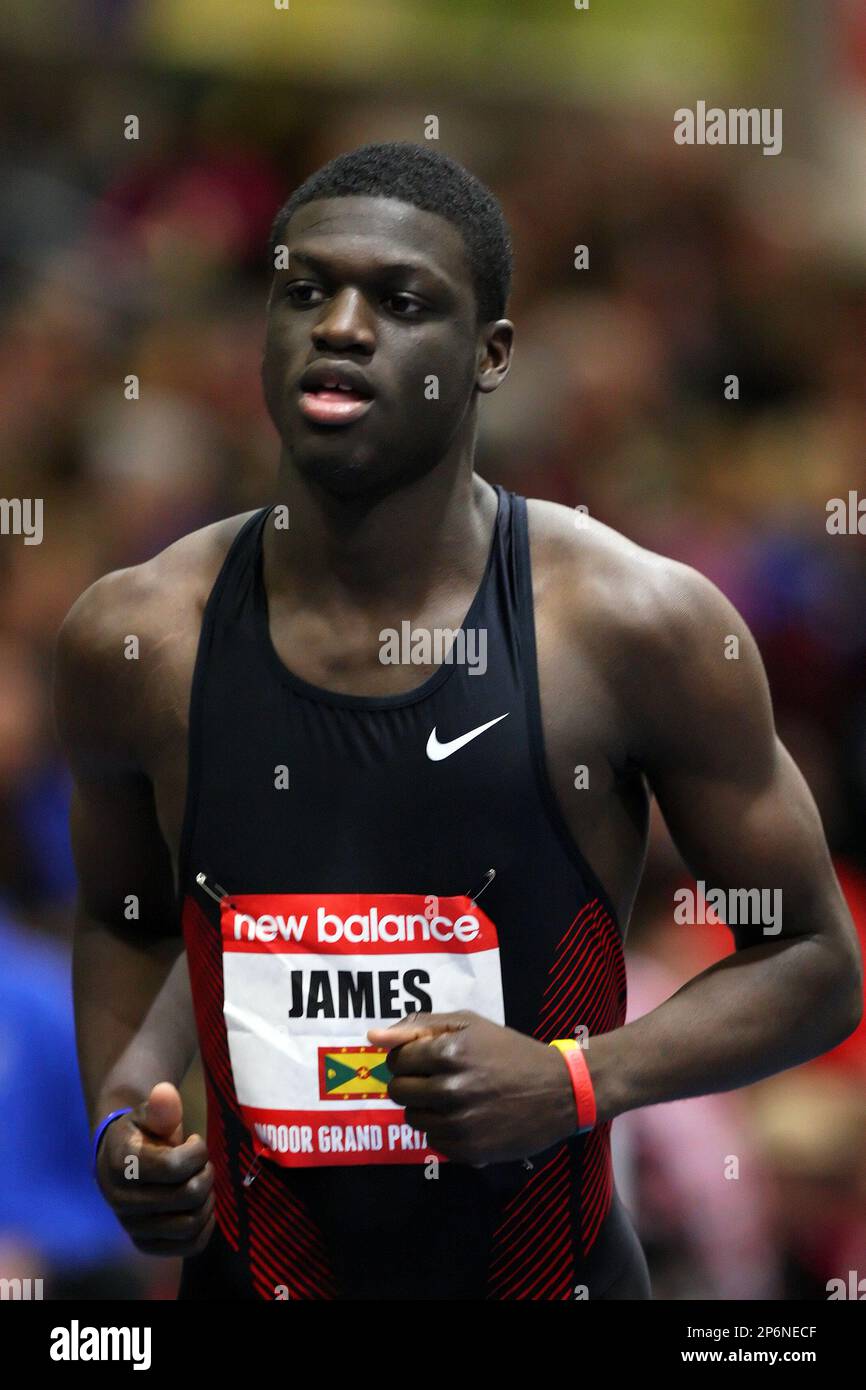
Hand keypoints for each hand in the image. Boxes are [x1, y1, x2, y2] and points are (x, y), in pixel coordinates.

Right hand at [95, 1082, 214, 1256]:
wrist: (119, 1162)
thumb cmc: (142, 1134)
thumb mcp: (148, 1115)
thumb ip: (161, 1107)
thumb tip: (166, 1091)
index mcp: (120, 1164)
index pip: (174, 1167)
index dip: (196, 1152)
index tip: (194, 1142)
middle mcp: (120, 1200)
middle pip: (187, 1196)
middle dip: (205, 1174)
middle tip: (202, 1163)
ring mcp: (132, 1226)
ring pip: (189, 1224)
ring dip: (207, 1200)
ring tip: (201, 1181)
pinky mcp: (145, 1244)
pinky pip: (188, 1247)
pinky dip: (205, 1228)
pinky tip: (202, 1205)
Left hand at [367, 1011, 578, 1165]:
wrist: (558, 1091)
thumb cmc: (509, 1051)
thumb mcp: (469, 1024)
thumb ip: (419, 1026)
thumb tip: (372, 1036)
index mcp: (450, 1050)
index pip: (397, 1059)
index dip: (410, 1057)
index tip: (429, 1057)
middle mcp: (452, 1088)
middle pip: (398, 1090)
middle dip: (412, 1082)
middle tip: (439, 1077)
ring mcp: (460, 1124)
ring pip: (411, 1118)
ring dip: (425, 1107)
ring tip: (453, 1097)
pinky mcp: (468, 1152)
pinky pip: (432, 1141)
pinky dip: (442, 1129)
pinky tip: (466, 1117)